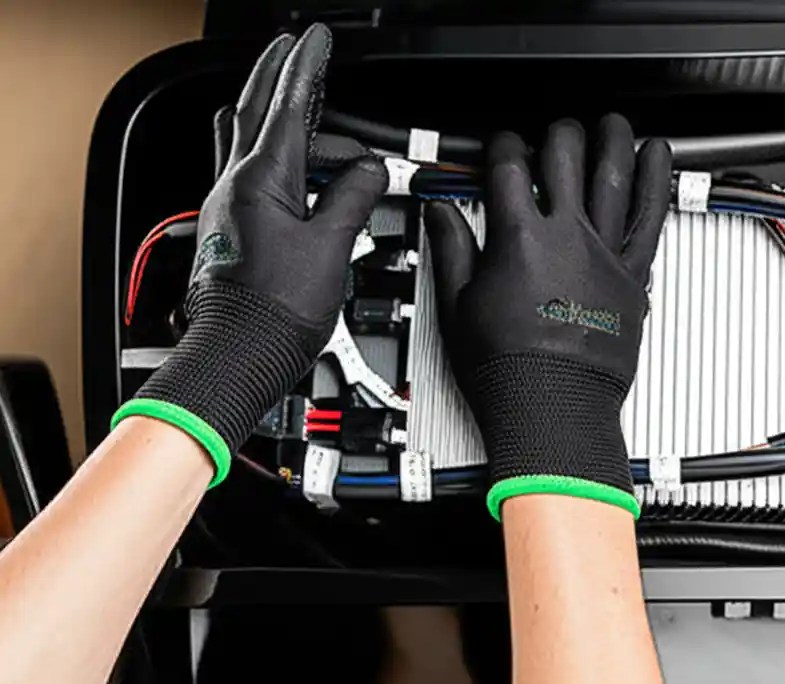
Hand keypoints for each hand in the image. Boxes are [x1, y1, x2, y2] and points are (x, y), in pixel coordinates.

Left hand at [113, 24, 386, 485]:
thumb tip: (370, 172)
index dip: (306, 68)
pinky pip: (246, 171)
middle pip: (254, 111)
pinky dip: (270, 153)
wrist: (238, 354)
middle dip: (279, 75)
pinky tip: (283, 160)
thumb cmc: (276, 313)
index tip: (315, 39)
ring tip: (298, 103)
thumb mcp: (331, 249)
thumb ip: (351, 199)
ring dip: (271, 114)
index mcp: (261, 182)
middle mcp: (234, 186)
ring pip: (246, 140)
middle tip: (298, 50)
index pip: (287, 107)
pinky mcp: (228, 227)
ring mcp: (226, 206)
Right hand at [424, 115, 671, 519]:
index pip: (509, 170)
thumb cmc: (507, 370)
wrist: (552, 408)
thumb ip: (452, 250)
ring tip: (612, 122)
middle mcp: (566, 238)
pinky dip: (656, 182)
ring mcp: (603, 254)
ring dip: (612, 141)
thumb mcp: (458, 307)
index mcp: (518, 241)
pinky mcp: (632, 276)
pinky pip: (650, 218)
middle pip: (565, 160)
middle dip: (557, 135)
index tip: (502, 146)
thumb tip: (442, 215)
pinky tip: (657, 158)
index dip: (502, 147)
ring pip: (613, 177)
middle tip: (556, 131)